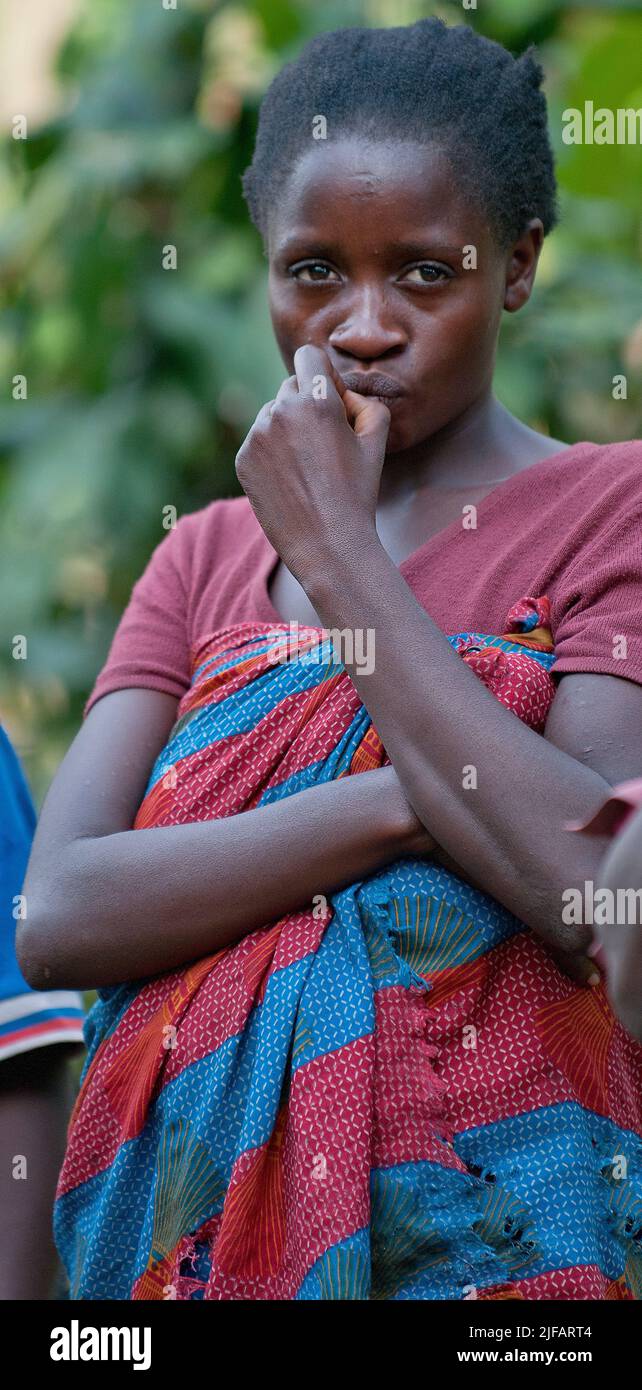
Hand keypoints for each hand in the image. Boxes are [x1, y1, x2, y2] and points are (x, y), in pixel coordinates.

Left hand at [235, 345, 390, 584]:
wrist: (328, 544)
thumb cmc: (357, 493)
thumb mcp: (377, 442)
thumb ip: (365, 403)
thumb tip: (342, 394)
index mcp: (317, 402)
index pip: (308, 356)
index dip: (322, 374)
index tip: (331, 399)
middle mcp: (281, 412)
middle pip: (290, 386)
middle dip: (307, 404)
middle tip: (326, 441)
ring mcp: (257, 436)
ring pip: (272, 414)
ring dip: (288, 428)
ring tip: (308, 466)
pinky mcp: (243, 459)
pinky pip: (258, 440)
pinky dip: (272, 452)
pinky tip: (291, 479)